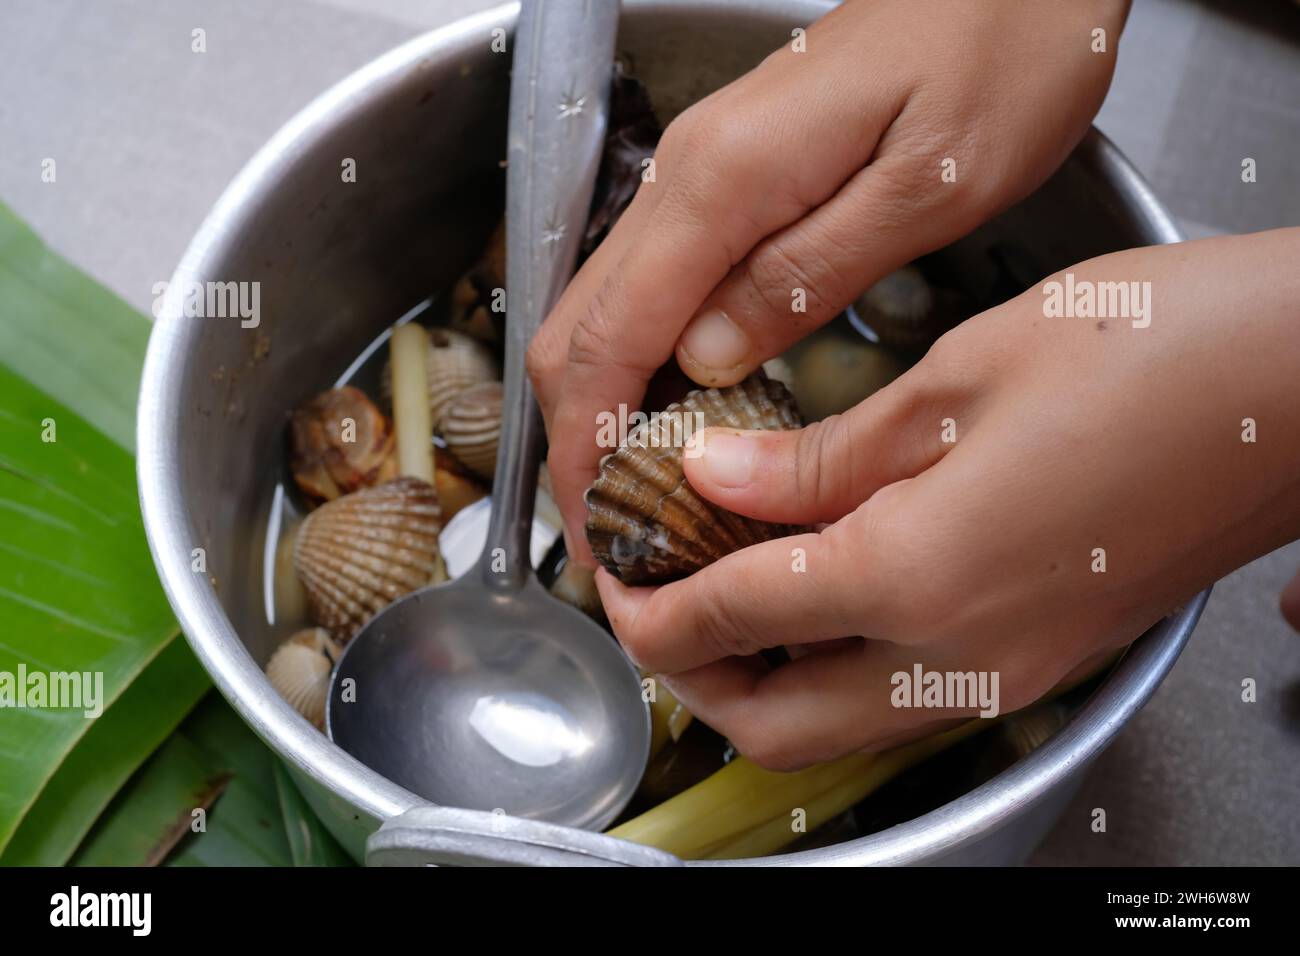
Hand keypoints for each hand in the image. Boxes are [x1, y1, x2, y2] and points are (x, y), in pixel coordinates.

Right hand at [528, 0, 1130, 560]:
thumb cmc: (1001, 51)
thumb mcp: (926, 184)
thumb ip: (804, 275)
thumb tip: (702, 361)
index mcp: (723, 183)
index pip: (607, 335)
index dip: (585, 445)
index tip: (594, 526)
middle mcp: (690, 176)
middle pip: (579, 323)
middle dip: (578, 438)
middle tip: (613, 530)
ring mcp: (703, 175)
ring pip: (607, 304)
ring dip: (606, 403)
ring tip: (642, 493)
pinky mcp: (731, 181)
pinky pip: (654, 284)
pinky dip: (643, 360)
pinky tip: (680, 412)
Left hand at [596, 230, 1299, 768]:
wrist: (1297, 391)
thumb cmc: (1150, 355)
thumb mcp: (956, 382)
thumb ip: (821, 454)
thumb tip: (718, 475)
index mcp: (917, 572)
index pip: (729, 619)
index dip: (648, 601)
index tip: (613, 567)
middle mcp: (957, 655)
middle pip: (770, 722)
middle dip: (688, 674)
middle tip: (651, 597)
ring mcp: (1003, 673)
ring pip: (834, 725)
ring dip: (757, 678)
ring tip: (721, 591)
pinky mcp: (1035, 662)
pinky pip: (899, 698)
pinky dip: (831, 666)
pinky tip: (820, 588)